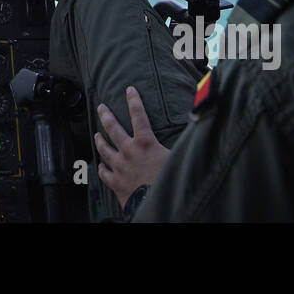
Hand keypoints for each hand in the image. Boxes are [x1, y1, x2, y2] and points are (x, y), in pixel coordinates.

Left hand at [94, 86, 170, 208]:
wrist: (156, 203)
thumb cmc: (170, 180)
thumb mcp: (178, 157)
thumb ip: (182, 142)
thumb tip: (197, 129)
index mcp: (145, 143)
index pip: (138, 116)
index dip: (134, 101)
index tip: (129, 89)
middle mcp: (129, 151)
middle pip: (113, 128)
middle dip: (106, 115)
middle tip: (101, 107)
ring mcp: (119, 166)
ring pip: (104, 149)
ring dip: (100, 140)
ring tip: (97, 134)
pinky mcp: (115, 182)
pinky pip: (104, 173)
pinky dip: (102, 168)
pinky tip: (100, 166)